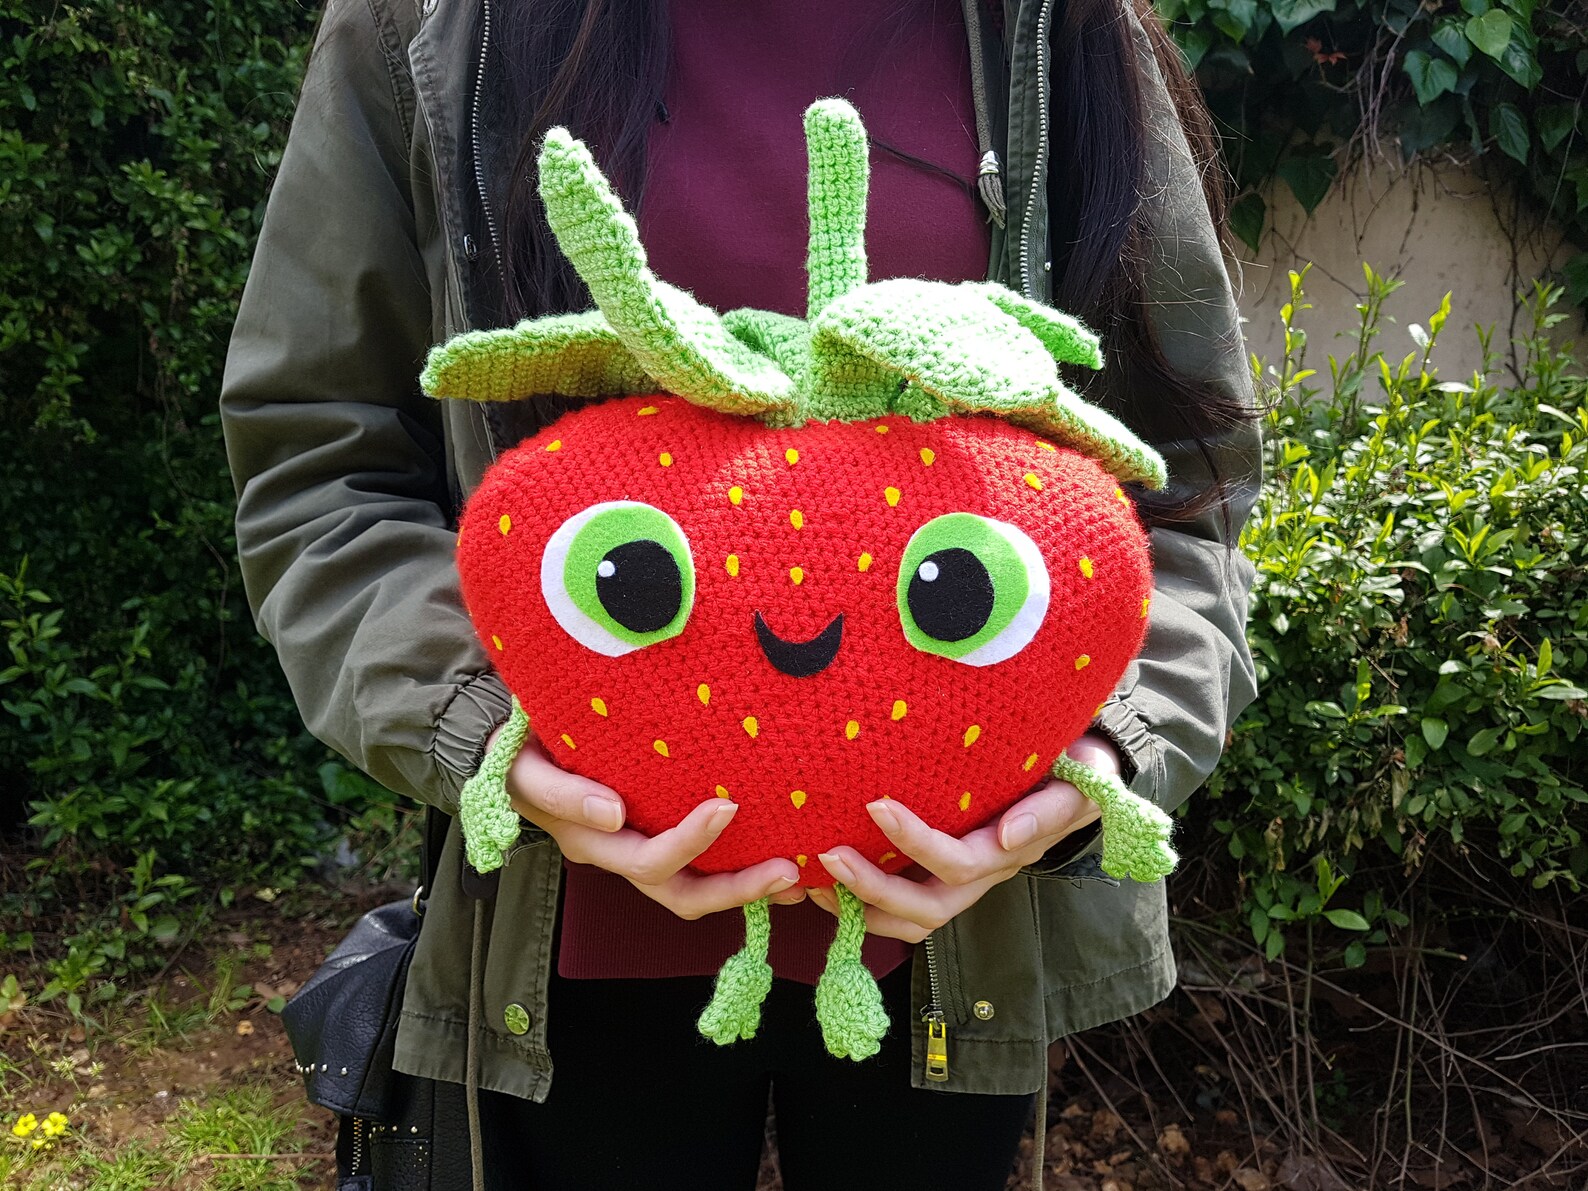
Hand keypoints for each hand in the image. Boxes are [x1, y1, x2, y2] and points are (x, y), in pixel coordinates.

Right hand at [491, 724, 804, 918]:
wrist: (510, 752)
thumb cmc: (517, 754)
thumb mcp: (526, 770)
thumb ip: (563, 793)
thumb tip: (614, 813)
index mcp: (595, 844)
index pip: (650, 860)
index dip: (691, 842)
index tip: (726, 806)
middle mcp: (622, 855)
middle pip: (684, 895)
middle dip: (739, 890)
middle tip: (790, 871)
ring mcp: (640, 849)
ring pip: (697, 888)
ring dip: (748, 888)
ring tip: (800, 876)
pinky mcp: (656, 834)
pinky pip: (701, 865)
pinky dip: (741, 866)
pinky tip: (781, 851)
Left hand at [807, 733, 1119, 941]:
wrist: (1082, 778)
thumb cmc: (1076, 768)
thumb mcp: (1081, 778)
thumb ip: (1051, 807)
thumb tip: (1009, 835)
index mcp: (1011, 849)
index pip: (960, 861)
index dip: (917, 842)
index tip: (877, 805)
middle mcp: (985, 874)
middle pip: (928, 906)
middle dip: (875, 888)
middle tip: (829, 856)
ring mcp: (964, 881)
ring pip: (912, 920)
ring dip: (862, 906)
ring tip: (816, 881)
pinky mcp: (944, 876)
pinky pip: (903, 907)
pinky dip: (862, 902)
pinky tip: (824, 881)